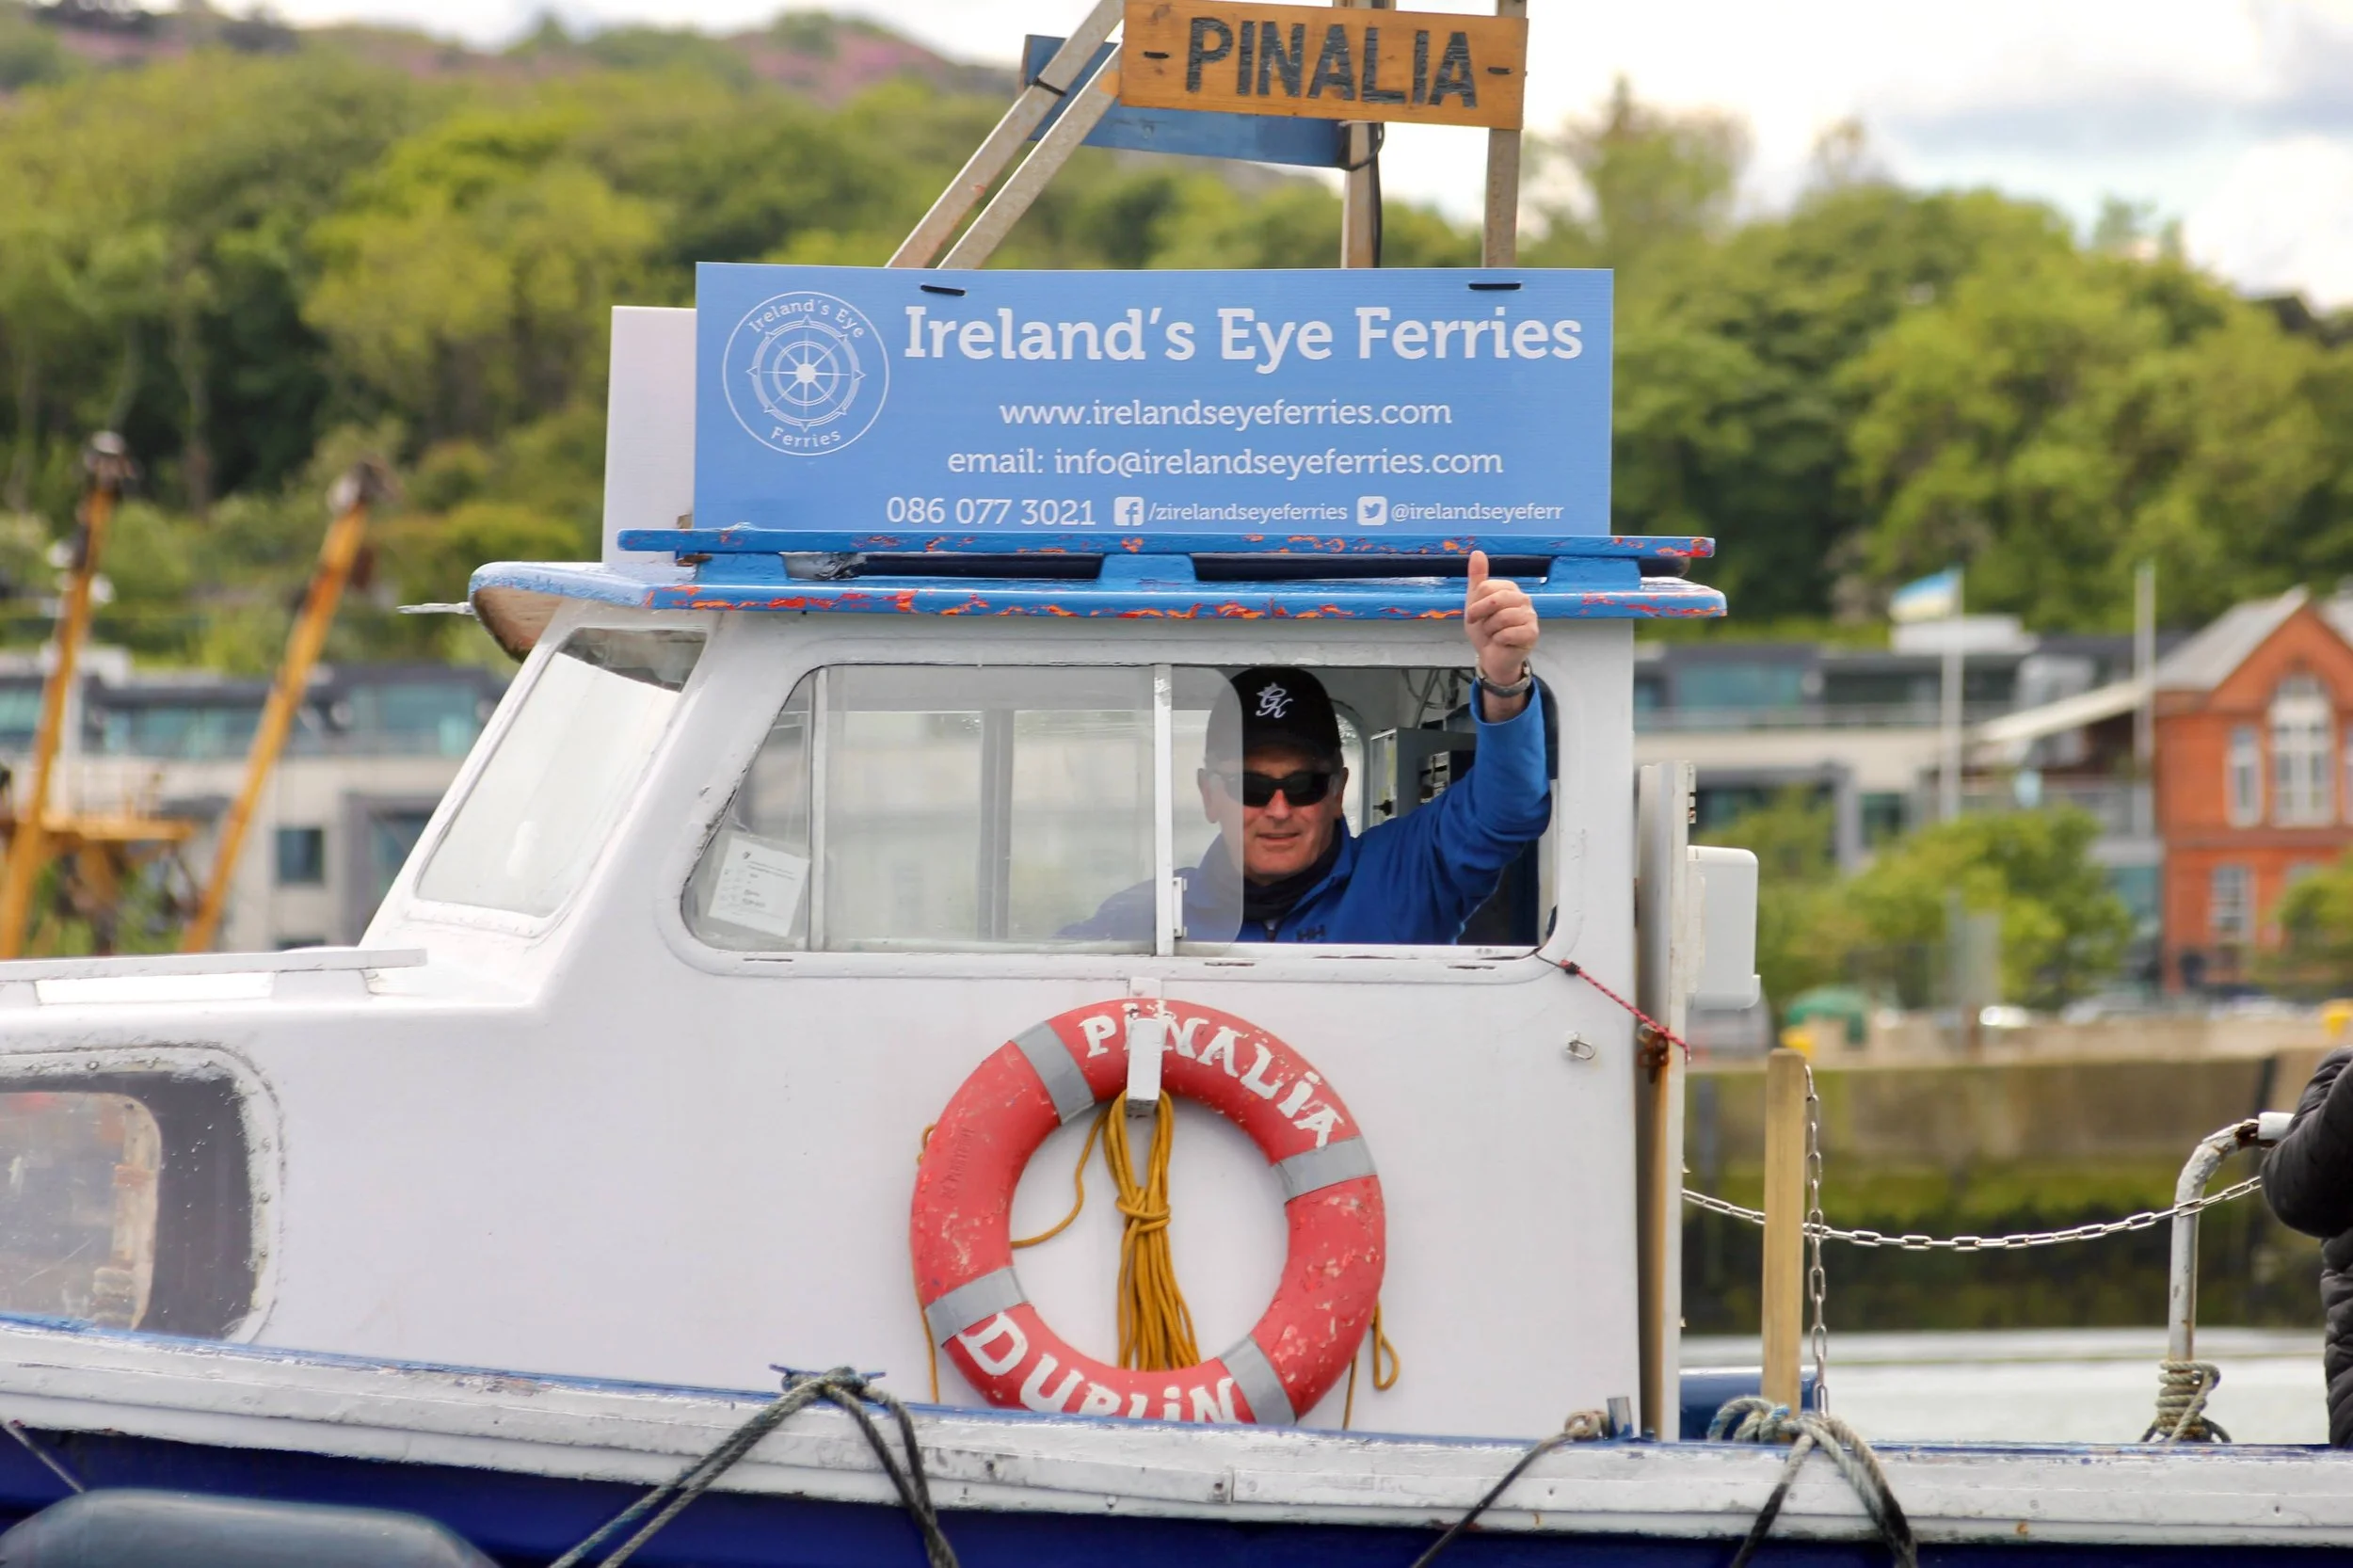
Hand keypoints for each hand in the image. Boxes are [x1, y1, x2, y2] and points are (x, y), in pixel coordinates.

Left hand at [1464, 550, 1536, 717]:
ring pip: (1502, 618)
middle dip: (1481, 616)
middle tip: (1479, 625)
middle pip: (1495, 600)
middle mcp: (1523, 599)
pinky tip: (1502, 642)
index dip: (1475, 604)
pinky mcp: (1532, 633)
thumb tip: (1477, 552)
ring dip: (1490, 630)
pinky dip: (1499, 640)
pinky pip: (1509, 633)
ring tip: (1493, 634)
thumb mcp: (1475, 603)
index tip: (1472, 616)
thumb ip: (1477, 578)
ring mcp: (1530, 616)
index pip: (1486, 588)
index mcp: (1509, 589)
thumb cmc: (1486, 629)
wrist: (1492, 657)